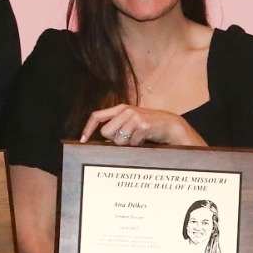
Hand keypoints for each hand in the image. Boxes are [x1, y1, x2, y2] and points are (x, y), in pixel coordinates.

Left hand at [80, 104, 199, 147]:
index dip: (88, 128)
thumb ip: (116, 126)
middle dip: (114, 140)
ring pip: (119, 140)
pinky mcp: (143, 125)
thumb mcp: (131, 122)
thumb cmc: (148, 126)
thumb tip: (102, 140)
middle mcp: (126, 111)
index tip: (83, 140)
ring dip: (127, 144)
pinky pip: (132, 142)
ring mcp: (135, 117)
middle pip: (106, 132)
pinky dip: (138, 144)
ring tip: (138, 137)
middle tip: (127, 138)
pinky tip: (145, 138)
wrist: (169, 124)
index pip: (97, 116)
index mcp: (120, 108)